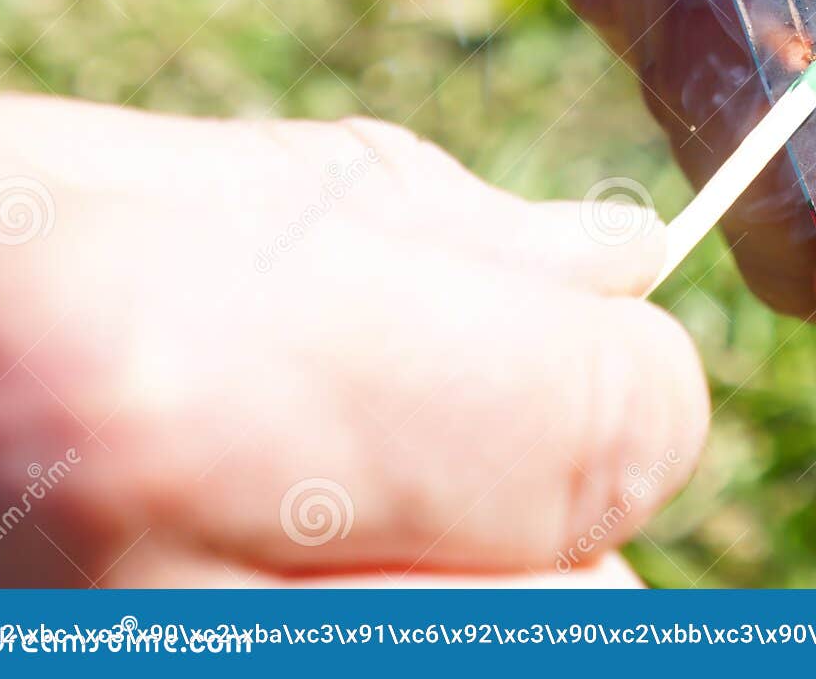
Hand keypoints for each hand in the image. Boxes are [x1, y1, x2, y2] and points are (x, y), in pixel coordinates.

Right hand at [0, 95, 705, 585]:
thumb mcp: (187, 185)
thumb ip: (448, 231)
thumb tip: (628, 264)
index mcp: (224, 388)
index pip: (622, 423)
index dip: (616, 374)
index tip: (568, 342)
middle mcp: (208, 599)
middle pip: (596, 584)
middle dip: (550, 499)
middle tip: (426, 432)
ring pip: (521, 649)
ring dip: (484, 581)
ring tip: (328, 504)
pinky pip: (420, 669)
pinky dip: (407, 612)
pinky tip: (286, 560)